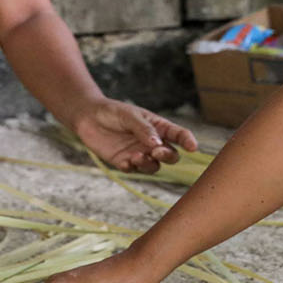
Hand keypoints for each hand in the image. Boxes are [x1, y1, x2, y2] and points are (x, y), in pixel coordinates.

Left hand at [70, 99, 198, 173]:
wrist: (89, 117)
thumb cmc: (113, 112)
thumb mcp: (130, 115)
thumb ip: (144, 129)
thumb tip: (158, 145)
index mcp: (159, 127)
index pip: (179, 135)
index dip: (188, 141)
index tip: (193, 147)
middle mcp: (152, 143)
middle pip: (170, 156)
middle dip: (168, 156)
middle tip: (156, 152)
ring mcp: (139, 153)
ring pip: (154, 166)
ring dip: (149, 163)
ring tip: (136, 156)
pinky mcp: (124, 162)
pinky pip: (134, 170)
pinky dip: (132, 167)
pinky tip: (125, 161)